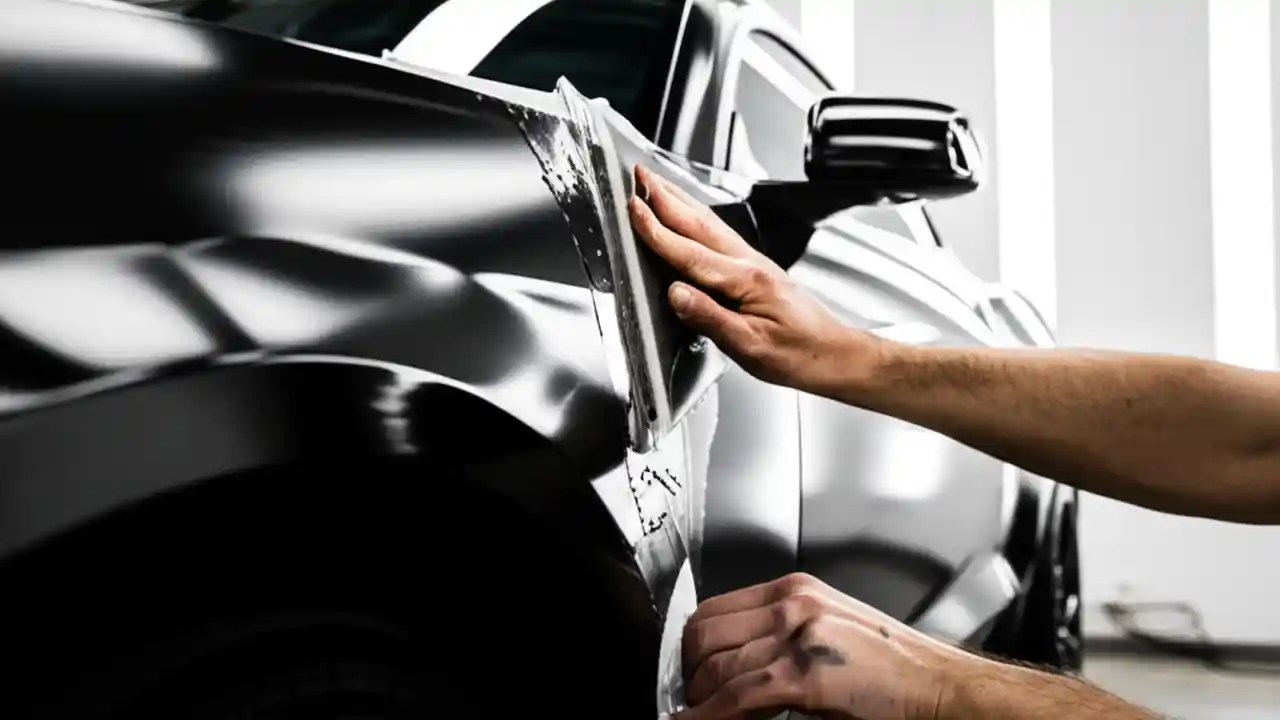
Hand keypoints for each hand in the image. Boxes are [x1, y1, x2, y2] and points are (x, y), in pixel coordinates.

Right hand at [630, 165, 882, 394]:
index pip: (690, 252)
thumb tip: (675, 294)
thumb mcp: (749, 346)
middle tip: (640, 175)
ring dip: (680, 200)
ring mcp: (753, 262)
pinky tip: (690, 215)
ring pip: (709, 223)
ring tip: (657, 184)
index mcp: (745, 280)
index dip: (657, 230)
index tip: (634, 208)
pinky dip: (697, 217)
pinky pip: (719, 234)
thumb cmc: (796, 354)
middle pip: (699, 223)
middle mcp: (749, 263)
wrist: (832, 353)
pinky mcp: (755, 268)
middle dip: (665, 197)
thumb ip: (709, 318)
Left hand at [677, 573, 967, 719]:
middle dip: (688, 673)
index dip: (692, 647)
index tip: (687, 672)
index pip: (714, 609)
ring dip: (698, 700)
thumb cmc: (895, 668)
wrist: (941, 689)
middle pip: (705, 635)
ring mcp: (797, 638)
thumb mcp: (830, 630)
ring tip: (700, 716)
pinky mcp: (803, 677)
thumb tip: (736, 660)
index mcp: (795, 590)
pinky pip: (734, 698)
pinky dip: (706, 717)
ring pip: (714, 668)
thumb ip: (783, 633)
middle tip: (691, 700)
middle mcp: (792, 604)